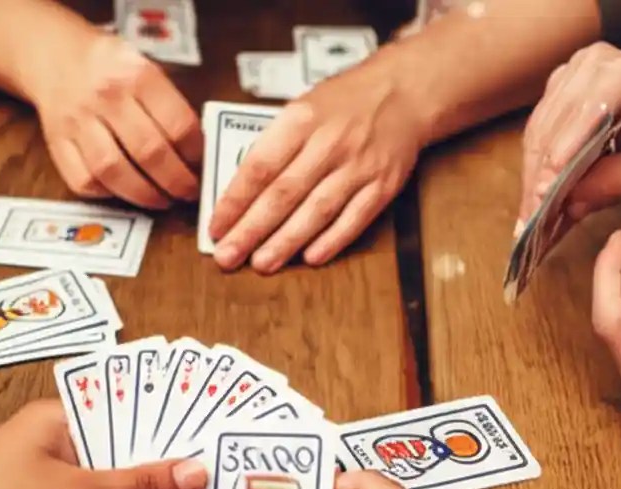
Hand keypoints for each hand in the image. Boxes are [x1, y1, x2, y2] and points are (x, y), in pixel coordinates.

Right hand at [25, 29, 200, 208]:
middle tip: (187, 193)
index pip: (178, 124)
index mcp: (138, 75)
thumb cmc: (111, 67)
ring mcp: (78, 121)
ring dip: (143, 195)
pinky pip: (82, 180)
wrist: (55, 55)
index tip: (200, 166)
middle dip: (176, 182)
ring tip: (160, 200)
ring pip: (113, 171)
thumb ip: (169, 105)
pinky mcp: (56, 142)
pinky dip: (105, 193)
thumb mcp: (147, 68)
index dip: (195, 154)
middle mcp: (106, 97)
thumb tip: (195, 152)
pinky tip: (122, 191)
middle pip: (148, 152)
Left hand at [208, 54, 419, 272]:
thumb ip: (274, 146)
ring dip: (286, 241)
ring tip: (261, 263)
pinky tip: (310, 258)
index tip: (216, 227)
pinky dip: (332, 240)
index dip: (234, 201)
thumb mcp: (301, 108)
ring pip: (316, 210)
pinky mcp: (383, 185)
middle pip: (283, 194)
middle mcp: (329, 143)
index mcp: (301, 119)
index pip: (260, 166)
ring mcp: (358, 166)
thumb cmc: (345, 102)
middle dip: (251, 230)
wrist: (404, 93)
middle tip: (228, 256)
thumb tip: (239, 193)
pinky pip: (354, 218)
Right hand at [518, 42, 620, 232]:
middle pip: (550, 126)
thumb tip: (568, 206)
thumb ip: (615, 182)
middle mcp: (590, 64)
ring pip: (538, 127)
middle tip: (529, 220)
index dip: (558, 163)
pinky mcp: (562, 80)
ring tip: (529, 209)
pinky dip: (537, 157)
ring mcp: (572, 69)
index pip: (581, 121)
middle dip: (538, 176)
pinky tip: (537, 185)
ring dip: (532, 171)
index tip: (541, 202)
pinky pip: (540, 123)